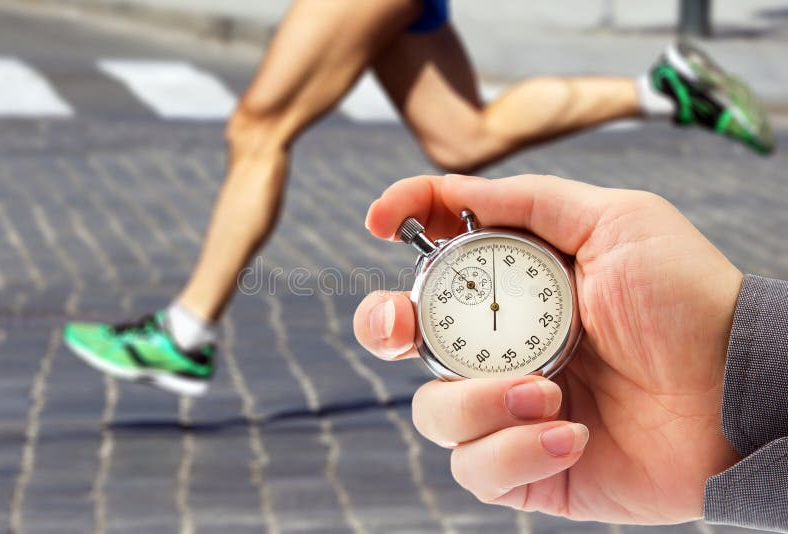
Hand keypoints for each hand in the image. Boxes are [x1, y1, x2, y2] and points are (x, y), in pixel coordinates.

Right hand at [354, 174, 741, 523]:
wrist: (739, 393)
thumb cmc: (686, 300)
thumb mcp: (616, 220)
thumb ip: (530, 201)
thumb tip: (451, 191)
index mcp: (514, 284)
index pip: (436, 255)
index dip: (401, 227)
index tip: (381, 221)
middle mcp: (501, 344)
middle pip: (404, 337)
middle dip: (386, 327)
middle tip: (403, 329)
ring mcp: (509, 407)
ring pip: (434, 411)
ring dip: (479, 402)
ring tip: (550, 394)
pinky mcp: (527, 465)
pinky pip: (477, 468)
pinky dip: (517, 450)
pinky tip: (573, 435)